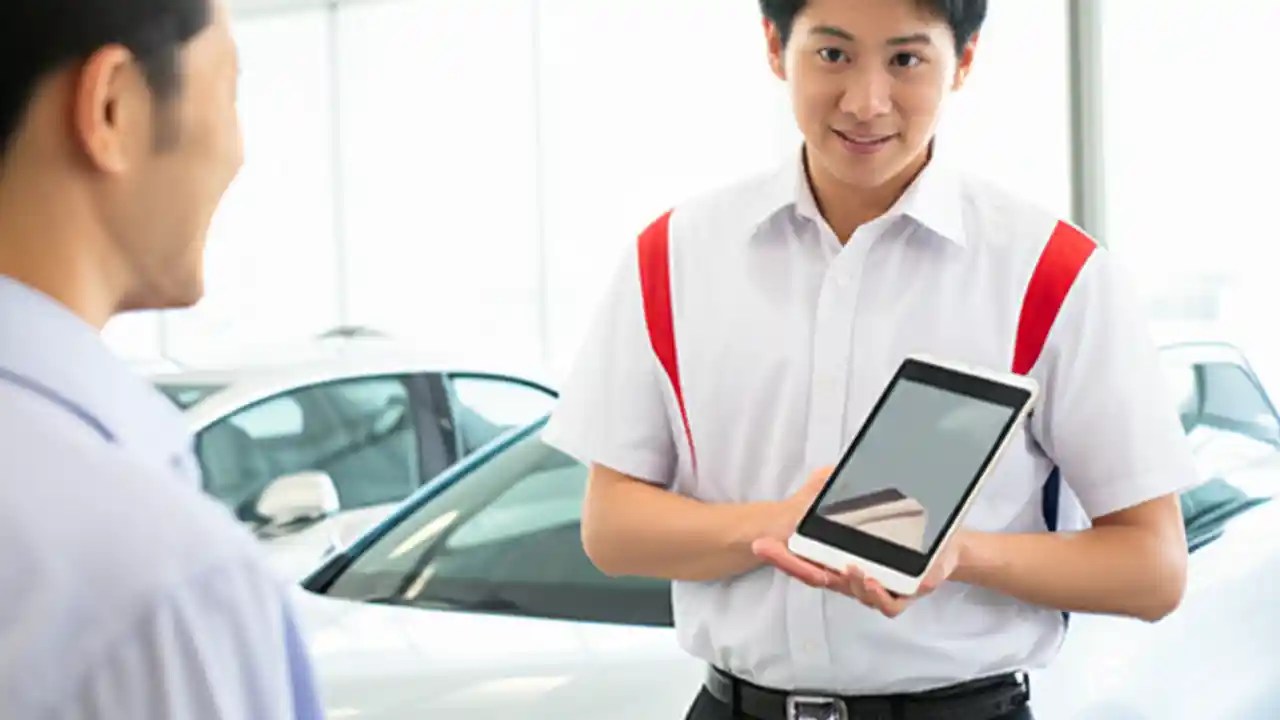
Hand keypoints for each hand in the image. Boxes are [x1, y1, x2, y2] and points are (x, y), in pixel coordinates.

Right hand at [752, 478, 970, 617]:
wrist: (941, 544)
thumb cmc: (898, 525)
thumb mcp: (863, 503)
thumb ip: (841, 489)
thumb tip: (829, 471)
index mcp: (835, 555)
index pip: (800, 557)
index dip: (779, 553)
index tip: (761, 543)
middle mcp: (847, 574)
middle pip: (815, 576)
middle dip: (794, 565)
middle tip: (780, 552)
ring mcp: (870, 587)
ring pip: (850, 591)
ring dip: (847, 581)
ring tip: (849, 567)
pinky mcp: (898, 595)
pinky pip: (887, 604)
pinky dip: (879, 596)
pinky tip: (875, 580)